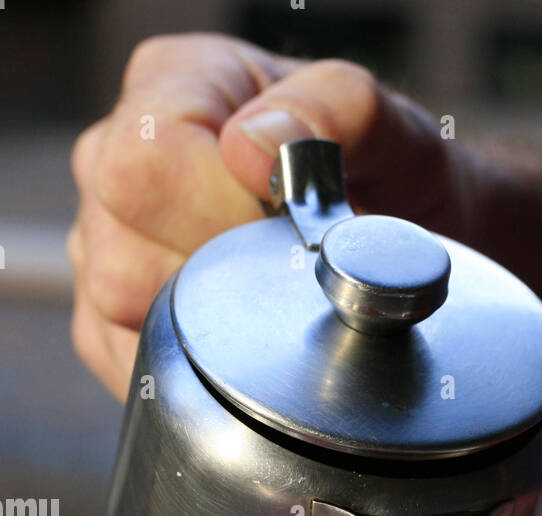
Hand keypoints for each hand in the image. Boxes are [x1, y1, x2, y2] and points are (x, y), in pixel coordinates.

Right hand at [68, 33, 484, 399]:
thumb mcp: (393, 132)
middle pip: (120, 252)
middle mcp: (119, 159)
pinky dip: (196, 369)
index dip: (217, 213)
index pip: (145, 162)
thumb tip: (250, 147)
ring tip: (271, 301)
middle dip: (218, 281)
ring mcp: (105, 243)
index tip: (283, 230)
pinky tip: (245, 343)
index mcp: (175, 86)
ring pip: (118, 311)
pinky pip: (132, 361)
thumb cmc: (387, 185)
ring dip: (208, 327)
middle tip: (284, 275)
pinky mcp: (112, 322)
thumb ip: (336, 111)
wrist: (400, 258)